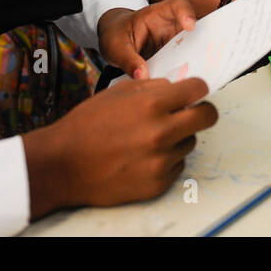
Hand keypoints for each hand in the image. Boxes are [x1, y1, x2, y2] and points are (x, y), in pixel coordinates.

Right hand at [23, 76, 216, 217]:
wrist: (63, 165)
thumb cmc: (86, 126)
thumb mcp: (117, 92)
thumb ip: (152, 87)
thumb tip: (176, 88)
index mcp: (152, 104)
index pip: (198, 89)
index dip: (197, 88)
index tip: (194, 92)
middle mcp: (162, 132)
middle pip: (208, 117)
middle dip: (202, 111)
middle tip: (190, 113)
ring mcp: (161, 161)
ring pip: (190, 142)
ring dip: (178, 137)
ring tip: (151, 138)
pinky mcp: (158, 183)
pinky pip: (178, 165)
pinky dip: (167, 160)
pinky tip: (144, 157)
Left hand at [98, 0, 197, 78]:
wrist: (114, 40)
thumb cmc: (115, 35)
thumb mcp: (115, 47)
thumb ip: (128, 61)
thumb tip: (142, 76)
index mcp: (156, 14)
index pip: (177, 4)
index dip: (187, 12)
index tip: (190, 27)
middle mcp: (171, 26)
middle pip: (195, 27)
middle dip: (203, 41)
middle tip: (205, 59)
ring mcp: (175, 41)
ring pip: (194, 46)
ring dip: (198, 60)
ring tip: (197, 75)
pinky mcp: (175, 56)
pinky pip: (186, 62)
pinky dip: (189, 71)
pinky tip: (186, 84)